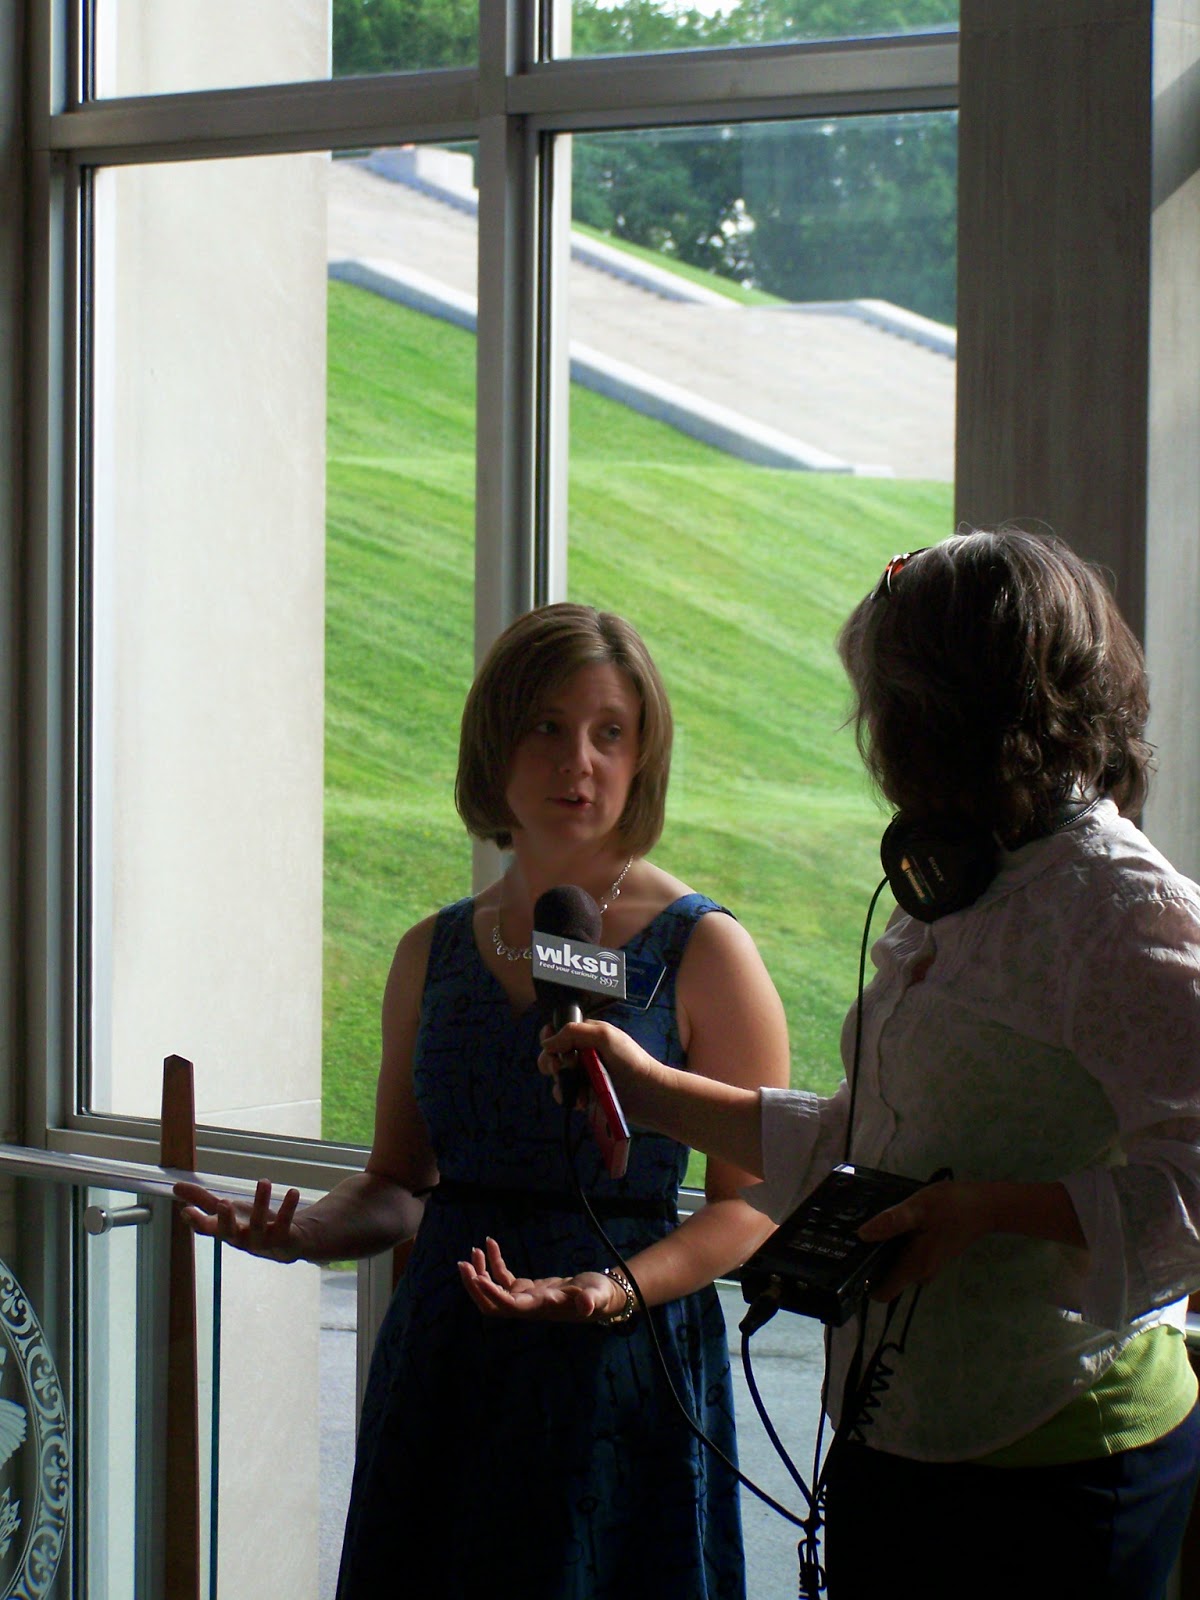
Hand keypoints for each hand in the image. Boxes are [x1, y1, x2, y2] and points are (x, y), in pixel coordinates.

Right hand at [173, 1178, 307, 1262]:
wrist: (287, 1242)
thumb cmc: (250, 1225)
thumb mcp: (226, 1210)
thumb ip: (202, 1200)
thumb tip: (175, 1187)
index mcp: (225, 1232)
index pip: (207, 1229)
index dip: (196, 1222)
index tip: (186, 1211)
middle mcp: (241, 1240)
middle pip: (230, 1233)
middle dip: (225, 1219)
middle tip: (222, 1203)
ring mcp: (263, 1243)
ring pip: (259, 1225)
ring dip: (261, 1203)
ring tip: (264, 1181)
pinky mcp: (284, 1240)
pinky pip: (285, 1225)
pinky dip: (288, 1208)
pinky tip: (292, 1192)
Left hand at [457, 1237, 623, 1323]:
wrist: (603, 1298)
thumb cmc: (600, 1296)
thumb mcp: (598, 1295)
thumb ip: (592, 1300)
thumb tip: (587, 1306)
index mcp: (540, 1308)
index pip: (508, 1306)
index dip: (491, 1293)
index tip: (476, 1277)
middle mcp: (528, 1306)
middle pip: (492, 1304)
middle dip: (475, 1287)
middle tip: (463, 1263)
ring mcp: (525, 1298)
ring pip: (493, 1291)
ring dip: (480, 1273)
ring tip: (475, 1250)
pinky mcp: (527, 1289)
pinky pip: (504, 1277)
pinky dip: (495, 1262)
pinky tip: (491, 1244)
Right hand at [538, 1019, 661, 1107]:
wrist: (649, 1094)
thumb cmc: (631, 1060)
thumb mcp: (604, 1036)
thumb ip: (573, 1032)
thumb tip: (546, 1043)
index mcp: (587, 1035)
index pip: (558, 1031)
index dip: (551, 1039)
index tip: (556, 1049)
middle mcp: (583, 1053)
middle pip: (552, 1055)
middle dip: (551, 1063)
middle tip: (560, 1069)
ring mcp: (584, 1075)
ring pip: (557, 1078)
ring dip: (562, 1084)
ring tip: (577, 1090)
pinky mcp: (586, 1095)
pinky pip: (566, 1096)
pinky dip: (569, 1098)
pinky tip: (583, 1101)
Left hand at [857, 1180, 995, 1301]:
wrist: (986, 1206)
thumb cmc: (952, 1206)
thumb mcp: (918, 1209)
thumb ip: (891, 1222)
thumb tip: (862, 1235)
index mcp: (915, 1267)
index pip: (883, 1293)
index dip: (864, 1285)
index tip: (850, 1266)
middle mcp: (921, 1273)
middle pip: (888, 1278)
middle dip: (871, 1263)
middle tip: (854, 1239)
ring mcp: (928, 1265)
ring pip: (897, 1266)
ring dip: (885, 1252)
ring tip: (873, 1227)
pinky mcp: (932, 1255)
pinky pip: (908, 1257)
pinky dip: (898, 1246)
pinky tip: (893, 1224)